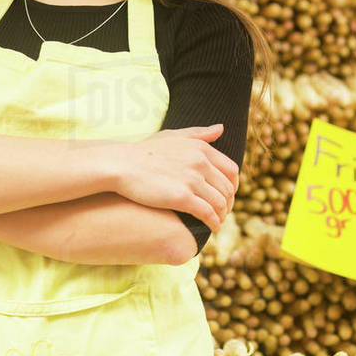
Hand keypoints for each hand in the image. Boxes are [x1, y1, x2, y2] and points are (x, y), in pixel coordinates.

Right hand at [113, 125, 238, 232]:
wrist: (122, 164)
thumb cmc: (144, 151)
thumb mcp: (173, 135)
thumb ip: (199, 133)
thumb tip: (221, 128)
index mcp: (201, 148)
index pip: (231, 170)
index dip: (233, 185)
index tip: (228, 194)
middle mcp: (200, 162)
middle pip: (227, 188)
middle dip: (229, 202)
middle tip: (224, 211)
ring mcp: (192, 180)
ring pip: (220, 202)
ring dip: (223, 215)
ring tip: (218, 221)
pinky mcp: (182, 197)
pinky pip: (208, 213)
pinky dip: (214, 222)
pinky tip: (212, 228)